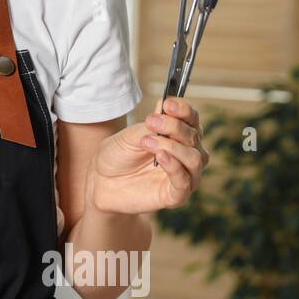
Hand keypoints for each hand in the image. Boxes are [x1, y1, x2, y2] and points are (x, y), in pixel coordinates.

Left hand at [86, 97, 207, 214]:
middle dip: (173, 126)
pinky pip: (185, 181)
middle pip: (194, 136)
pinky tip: (160, 156)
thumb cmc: (119, 155)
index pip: (191, 119)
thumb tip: (166, 104)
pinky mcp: (177, 195)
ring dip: (173, 146)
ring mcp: (185, 175)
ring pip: (196, 158)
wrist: (102, 181)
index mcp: (178, 135)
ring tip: (148, 142)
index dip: (183, 110)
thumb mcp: (131, 135)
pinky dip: (174, 166)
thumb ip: (152, 124)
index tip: (167, 104)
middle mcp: (187, 153)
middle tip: (151, 122)